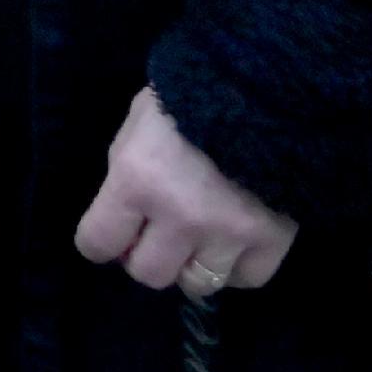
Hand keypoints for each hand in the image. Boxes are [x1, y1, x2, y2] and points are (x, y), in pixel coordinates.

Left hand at [77, 88, 296, 297]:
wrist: (267, 86)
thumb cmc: (190, 95)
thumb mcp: (138, 124)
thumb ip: (127, 171)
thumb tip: (125, 217)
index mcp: (137, 180)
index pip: (98, 242)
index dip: (100, 244)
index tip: (110, 239)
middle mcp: (180, 216)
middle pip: (149, 274)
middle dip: (146, 257)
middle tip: (156, 237)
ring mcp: (229, 233)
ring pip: (198, 284)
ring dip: (192, 266)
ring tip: (197, 243)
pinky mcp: (273, 239)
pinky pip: (247, 280)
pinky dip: (236, 269)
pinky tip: (233, 246)